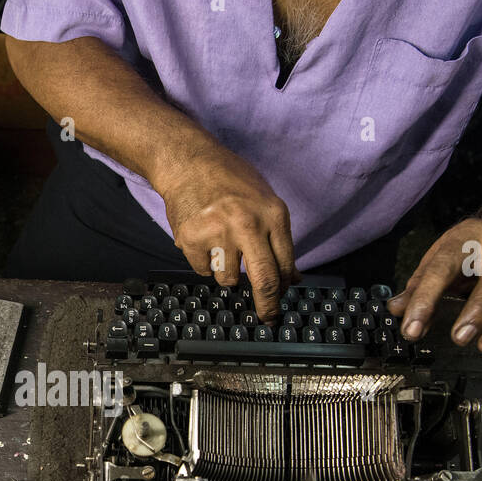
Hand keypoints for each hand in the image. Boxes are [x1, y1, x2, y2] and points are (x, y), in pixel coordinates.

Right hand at [153, 141, 296, 321]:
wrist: (189, 162)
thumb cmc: (229, 180)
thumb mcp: (265, 202)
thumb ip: (278, 239)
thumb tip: (293, 277)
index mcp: (273, 214)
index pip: (285, 264)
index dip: (283, 289)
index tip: (280, 302)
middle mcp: (248, 223)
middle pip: (264, 279)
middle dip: (267, 306)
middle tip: (267, 318)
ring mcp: (219, 232)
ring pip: (229, 279)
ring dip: (226, 271)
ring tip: (221, 246)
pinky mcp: (192, 239)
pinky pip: (203, 270)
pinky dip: (204, 261)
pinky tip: (203, 239)